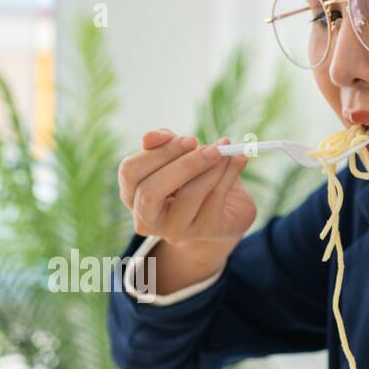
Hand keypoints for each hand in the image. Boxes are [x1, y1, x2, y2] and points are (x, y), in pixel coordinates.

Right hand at [118, 129, 255, 252]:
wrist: (223, 212)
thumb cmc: (192, 178)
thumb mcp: (176, 157)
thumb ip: (163, 144)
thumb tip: (151, 137)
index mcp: (132, 195)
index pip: (130, 172)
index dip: (158, 153)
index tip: (189, 140)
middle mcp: (146, 218)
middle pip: (151, 190)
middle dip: (184, 165)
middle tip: (211, 148)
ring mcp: (174, 230)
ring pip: (189, 195)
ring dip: (212, 167)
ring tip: (227, 151)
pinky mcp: (203, 232)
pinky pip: (215, 198)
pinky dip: (230, 173)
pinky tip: (239, 159)